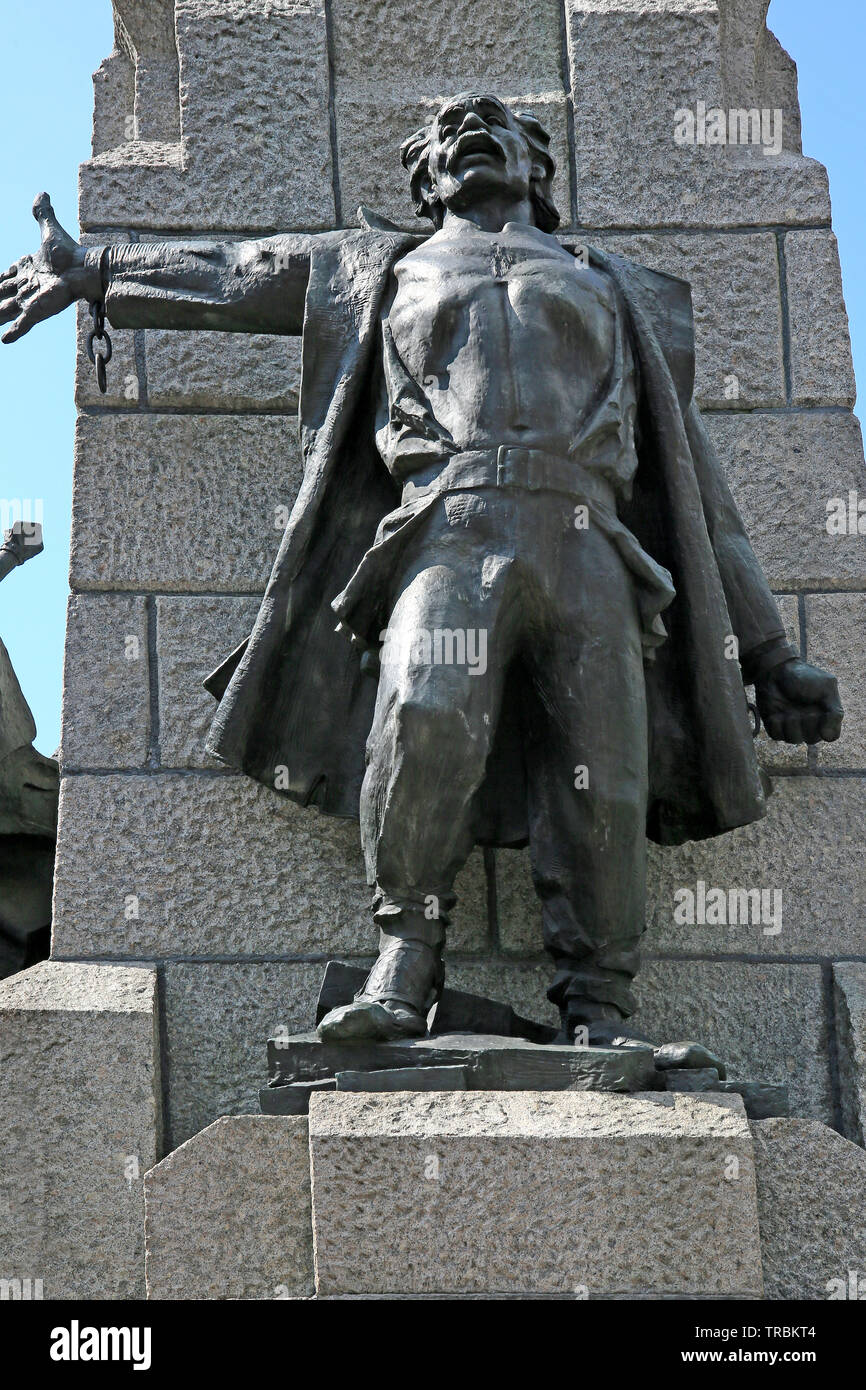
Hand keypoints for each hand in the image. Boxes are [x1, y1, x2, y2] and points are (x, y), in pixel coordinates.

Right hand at [0, 194, 96, 344]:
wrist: (85, 269)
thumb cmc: (70, 253)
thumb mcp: (50, 229)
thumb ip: (43, 213)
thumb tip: (42, 193)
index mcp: (26, 270)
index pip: (5, 277)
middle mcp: (26, 286)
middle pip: (1, 295)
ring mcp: (30, 300)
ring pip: (6, 310)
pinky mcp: (37, 310)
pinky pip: (22, 324)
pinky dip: (14, 332)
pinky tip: (4, 341)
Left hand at [755, 656, 842, 743]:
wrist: (776, 669)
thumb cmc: (804, 676)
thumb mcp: (827, 688)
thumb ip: (834, 712)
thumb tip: (828, 737)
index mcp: (825, 715)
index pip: (831, 735)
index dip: (827, 730)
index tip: (822, 716)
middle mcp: (808, 723)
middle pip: (811, 739)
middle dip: (807, 724)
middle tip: (804, 710)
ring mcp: (791, 724)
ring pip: (793, 740)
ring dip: (791, 725)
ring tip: (788, 711)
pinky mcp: (775, 724)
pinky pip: (776, 736)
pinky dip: (776, 725)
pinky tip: (776, 713)